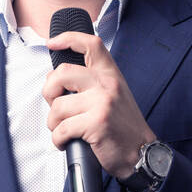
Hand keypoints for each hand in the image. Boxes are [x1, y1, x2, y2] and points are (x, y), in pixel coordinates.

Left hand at [42, 30, 157, 180]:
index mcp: (110, 75)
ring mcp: (101, 103)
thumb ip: (91, 83)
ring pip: (58, 106)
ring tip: (63, 130)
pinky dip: (58, 140)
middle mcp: (106, 84)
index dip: (68, 38)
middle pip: (62, 73)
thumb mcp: (114, 95)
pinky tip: (66, 143)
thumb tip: (56, 79)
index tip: (52, 43)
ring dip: (54, 123)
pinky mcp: (96, 123)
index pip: (90, 44)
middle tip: (56, 106)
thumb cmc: (124, 127)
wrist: (142, 153)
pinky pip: (62, 129)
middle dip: (49, 91)